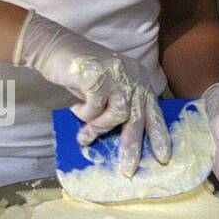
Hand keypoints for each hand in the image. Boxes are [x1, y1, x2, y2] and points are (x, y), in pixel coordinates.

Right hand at [14, 10, 170, 175]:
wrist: (56, 48)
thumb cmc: (81, 73)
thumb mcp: (107, 88)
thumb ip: (118, 105)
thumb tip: (127, 138)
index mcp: (139, 78)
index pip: (154, 110)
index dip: (158, 134)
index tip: (163, 157)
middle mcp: (132, 76)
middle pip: (137, 117)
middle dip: (132, 146)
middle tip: (128, 169)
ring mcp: (116, 75)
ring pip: (117, 115)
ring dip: (99, 127)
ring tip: (85, 134)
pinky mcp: (98, 77)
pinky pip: (94, 109)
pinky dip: (84, 114)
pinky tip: (75, 108)